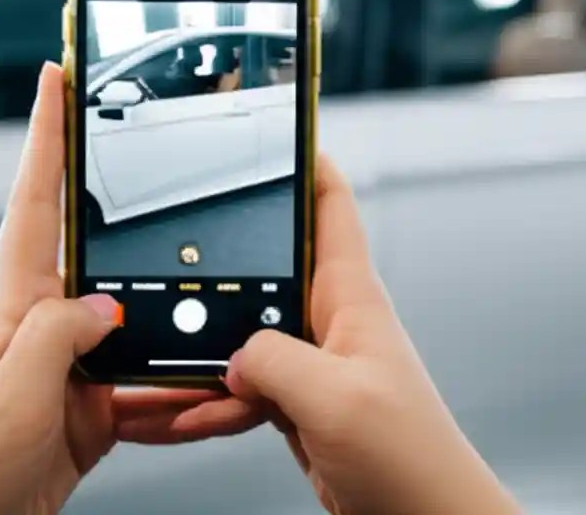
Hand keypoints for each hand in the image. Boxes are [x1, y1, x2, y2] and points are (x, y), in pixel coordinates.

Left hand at [0, 62, 254, 514]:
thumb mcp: (12, 391)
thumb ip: (61, 334)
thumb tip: (106, 303)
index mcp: (13, 306)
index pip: (32, 202)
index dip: (47, 135)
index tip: (59, 77)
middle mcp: (43, 324)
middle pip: (91, 242)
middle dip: (118, 193)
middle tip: (146, 142)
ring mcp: (69, 362)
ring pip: (134, 314)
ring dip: (168, 307)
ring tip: (205, 288)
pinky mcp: (91, 403)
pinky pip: (146, 378)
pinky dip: (178, 384)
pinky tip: (200, 383)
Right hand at [119, 156, 519, 513]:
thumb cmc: (413, 461)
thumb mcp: (335, 399)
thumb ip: (275, 359)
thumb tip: (232, 351)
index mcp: (352, 299)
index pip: (329, 204)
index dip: (303, 157)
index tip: (271, 124)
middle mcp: (332, 321)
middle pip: (269, 264)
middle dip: (223, 259)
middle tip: (175, 250)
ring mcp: (314, 362)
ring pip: (245, 330)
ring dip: (207, 344)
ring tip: (172, 360)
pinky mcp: (300, 401)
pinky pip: (244, 381)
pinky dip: (214, 395)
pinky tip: (192, 411)